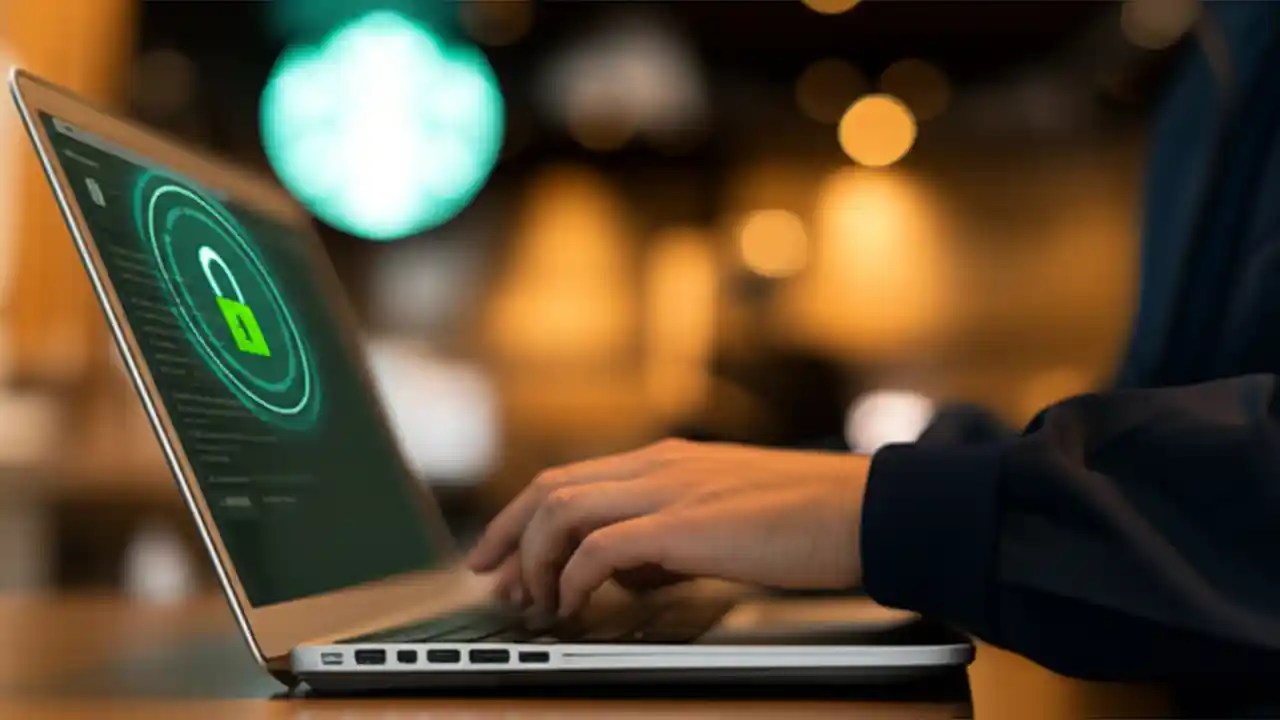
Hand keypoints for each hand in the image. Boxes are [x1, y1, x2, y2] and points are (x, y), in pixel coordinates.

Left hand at [466, 439, 869, 616]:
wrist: (865, 510)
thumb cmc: (807, 520)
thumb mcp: (724, 522)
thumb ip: (670, 539)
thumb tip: (628, 573)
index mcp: (666, 461)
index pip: (572, 477)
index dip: (526, 514)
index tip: (505, 551)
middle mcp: (659, 466)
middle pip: (552, 486)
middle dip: (508, 531)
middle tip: (487, 574)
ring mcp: (671, 490)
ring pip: (564, 509)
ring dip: (535, 557)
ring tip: (530, 598)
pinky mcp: (687, 525)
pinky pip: (602, 547)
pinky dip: (575, 577)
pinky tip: (574, 605)